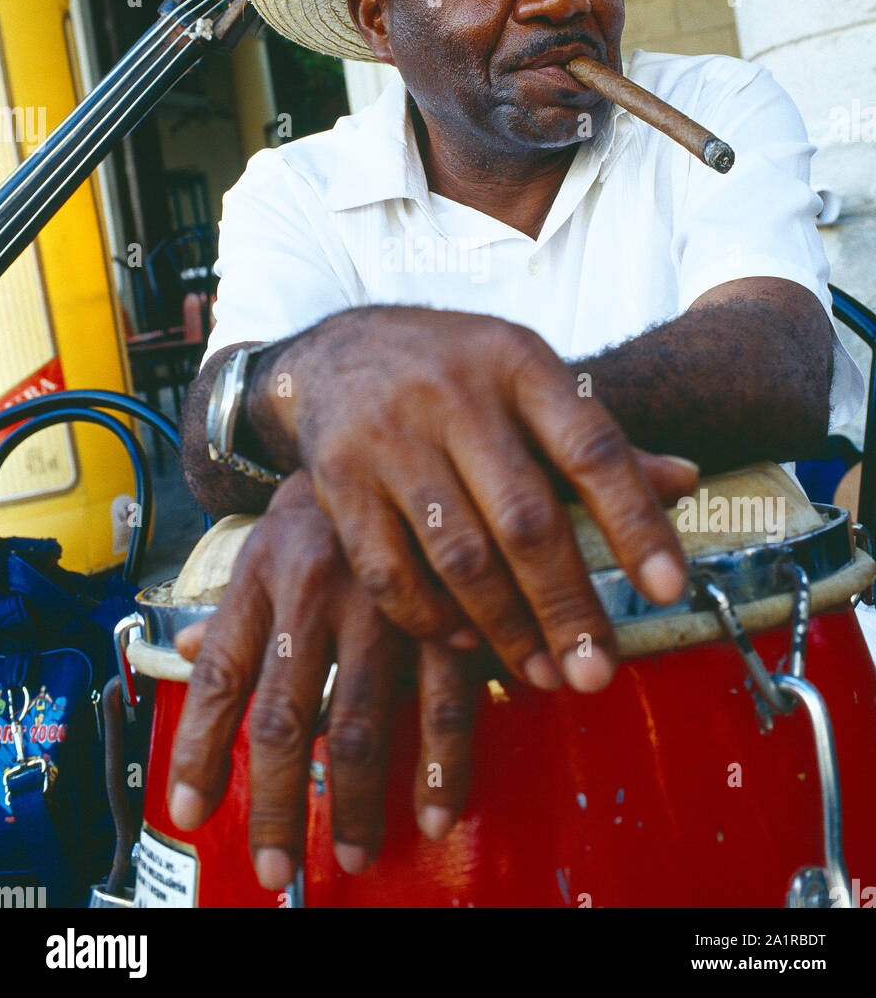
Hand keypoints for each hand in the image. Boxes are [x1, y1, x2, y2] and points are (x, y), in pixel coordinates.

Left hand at [167, 469, 476, 886]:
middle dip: (277, 804)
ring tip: (360, 853)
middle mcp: (317, 590)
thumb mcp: (267, 538)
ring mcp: (385, 600)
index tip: (189, 811)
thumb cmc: (329, 500)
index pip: (222, 674)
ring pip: (363, 721)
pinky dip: (442, 762)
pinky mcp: (451, 605)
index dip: (201, 750)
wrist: (408, 420)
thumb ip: (231, 603)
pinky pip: (447, 698)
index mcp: (267, 570)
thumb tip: (178, 651)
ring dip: (361, 800)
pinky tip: (436, 808)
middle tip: (277, 868)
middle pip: (284, 718)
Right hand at [275, 307, 698, 691]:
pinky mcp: (338, 480)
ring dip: (506, 627)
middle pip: (524, 517)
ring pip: (459, 554)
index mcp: (519, 363)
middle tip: (597, 673)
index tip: (670, 590)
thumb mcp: (529, 382)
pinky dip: (432, 618)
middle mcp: (454, 393)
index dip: (635, 523)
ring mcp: (390, 436)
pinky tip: (466, 642)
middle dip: (567, 605)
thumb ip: (595, 440)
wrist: (340, 351)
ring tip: (541, 673)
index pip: (591, 448)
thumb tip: (686, 482)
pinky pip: (389, 571)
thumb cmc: (459, 375)